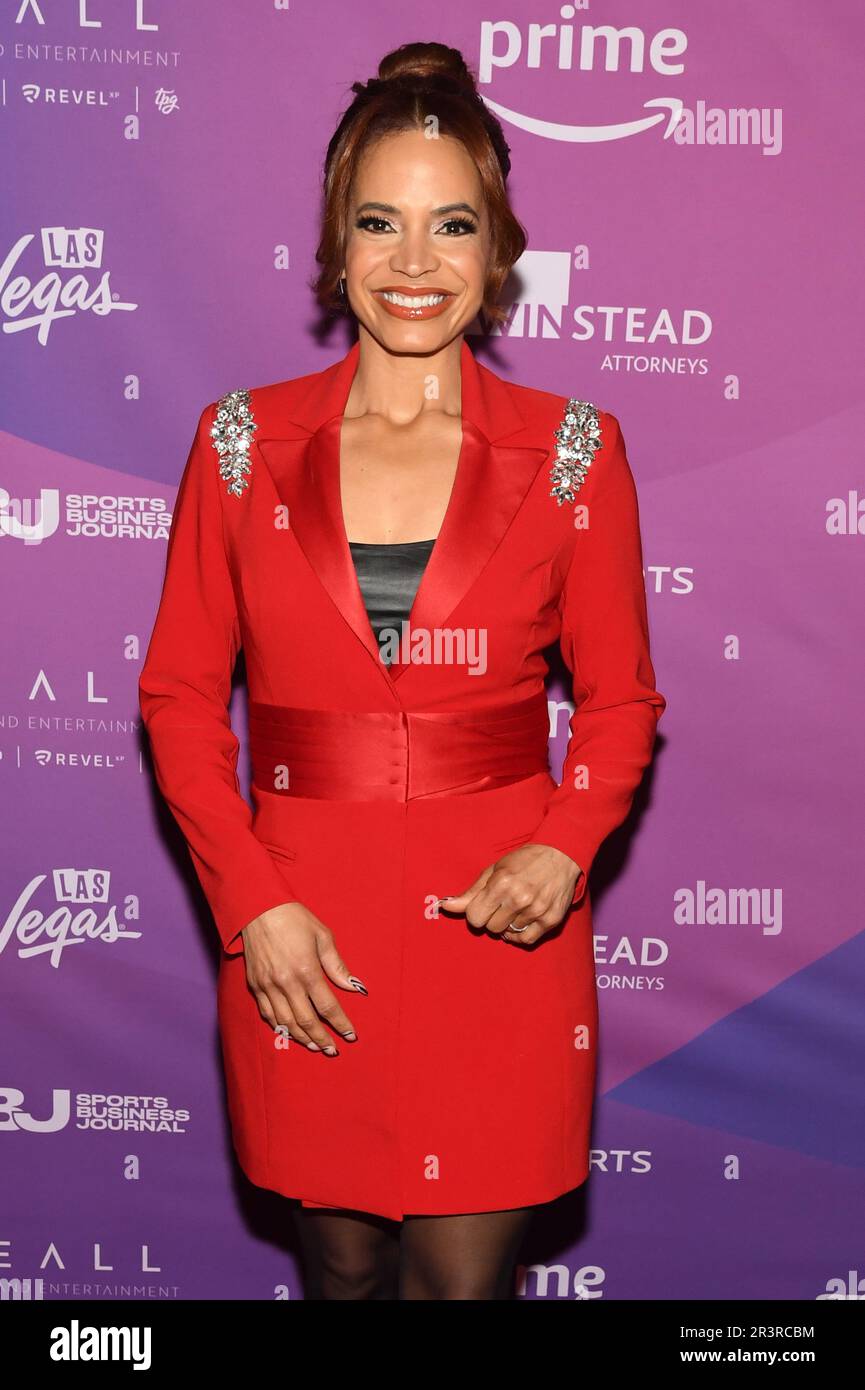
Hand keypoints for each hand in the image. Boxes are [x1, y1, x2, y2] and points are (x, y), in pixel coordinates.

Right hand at [241, 902, 366, 1053]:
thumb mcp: (322, 936)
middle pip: (307, 1021)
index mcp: (307, 970)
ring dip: (302, 1038)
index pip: (327, 1007)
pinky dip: (280, 1027)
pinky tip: (290, 1032)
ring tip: (314, 1046)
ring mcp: (268, 986)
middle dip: (322, 1039)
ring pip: (286, 1022)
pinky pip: (267, 1014)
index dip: (341, 1024)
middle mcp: (286, 983)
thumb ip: (337, 966)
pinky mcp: (255, 985)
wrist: (257, 908)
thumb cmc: (294, 918)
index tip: (351, 1036)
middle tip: (333, 1050)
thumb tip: (354, 987)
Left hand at [439, 843, 581, 945]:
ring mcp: (537, 911)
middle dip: (492, 918)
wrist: (561, 855)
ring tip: (515, 907)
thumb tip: (445, 906)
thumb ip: (471, 892)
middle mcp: (519, 899)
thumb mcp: (494, 870)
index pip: (474, 917)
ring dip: (508, 924)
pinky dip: (520, 934)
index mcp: (501, 884)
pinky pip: (527, 940)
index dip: (476, 912)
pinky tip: (521, 921)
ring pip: (508, 934)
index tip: (484, 904)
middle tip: (502, 904)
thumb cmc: (524, 861)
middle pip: (491, 927)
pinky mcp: (551, 920)